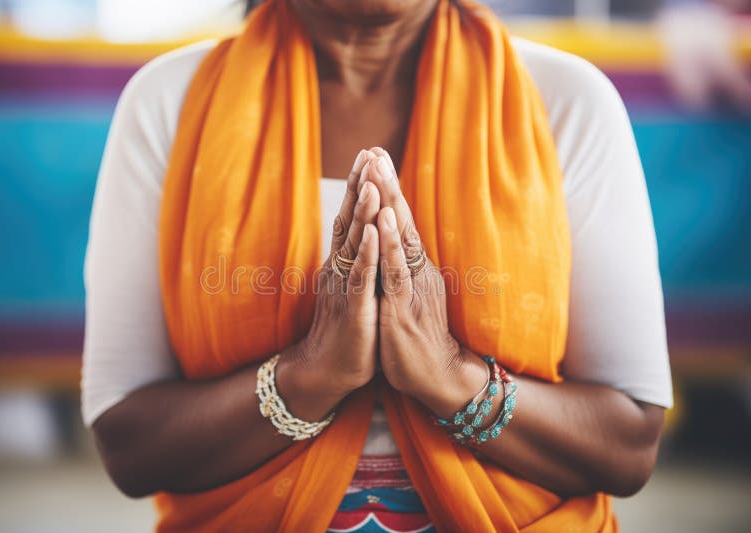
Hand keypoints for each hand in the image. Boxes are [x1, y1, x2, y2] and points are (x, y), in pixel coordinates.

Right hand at [277, 150, 380, 419]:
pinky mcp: (355, 310)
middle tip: (368, 153)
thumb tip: (367, 234)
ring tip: (371, 183)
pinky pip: (362, 278)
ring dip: (363, 213)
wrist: (325, 370)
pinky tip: (375, 233)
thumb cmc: (346, 329)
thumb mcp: (354, 288)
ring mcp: (346, 287)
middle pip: (350, 220)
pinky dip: (369, 255)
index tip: (369, 155)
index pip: (351, 217)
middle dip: (360, 186)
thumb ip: (359, 261)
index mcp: (344, 262)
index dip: (359, 186)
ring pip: (355, 244)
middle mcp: (341, 268)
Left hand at [363, 149, 490, 418]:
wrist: (439, 377)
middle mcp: (416, 271)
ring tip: (379, 172)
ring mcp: (411, 288)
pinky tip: (383, 222)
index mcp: (414, 268)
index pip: (400, 222)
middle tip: (376, 150)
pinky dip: (389, 246)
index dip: (388, 191)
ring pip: (400, 239)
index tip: (377, 158)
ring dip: (388, 204)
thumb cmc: (418, 337)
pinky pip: (395, 273)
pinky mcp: (403, 309)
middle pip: (401, 221)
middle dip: (388, 184)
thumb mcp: (406, 297)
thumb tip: (389, 245)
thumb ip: (399, 271)